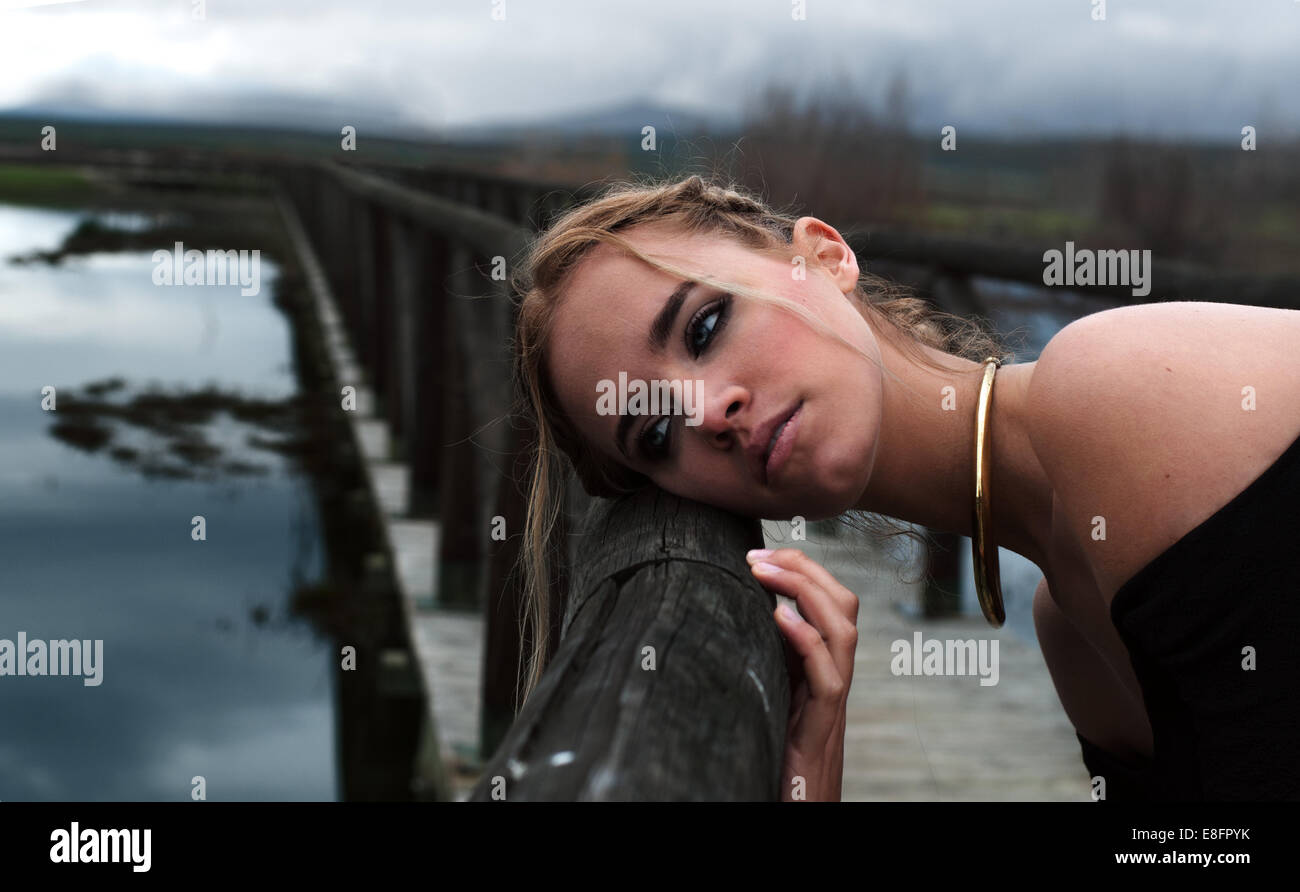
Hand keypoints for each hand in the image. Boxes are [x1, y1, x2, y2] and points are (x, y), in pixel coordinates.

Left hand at [746, 548, 858, 801]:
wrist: (795, 804)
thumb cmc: (774, 753)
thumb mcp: (765, 692)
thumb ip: (762, 656)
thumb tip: (729, 614)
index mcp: (819, 665)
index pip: (829, 601)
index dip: (802, 569)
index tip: (759, 554)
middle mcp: (832, 677)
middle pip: (844, 605)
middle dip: (806, 569)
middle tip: (759, 556)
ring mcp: (831, 703)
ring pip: (844, 633)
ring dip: (807, 593)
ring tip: (767, 573)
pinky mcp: (820, 729)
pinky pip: (829, 679)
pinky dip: (808, 641)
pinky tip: (780, 617)